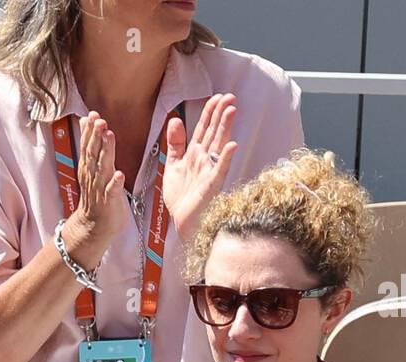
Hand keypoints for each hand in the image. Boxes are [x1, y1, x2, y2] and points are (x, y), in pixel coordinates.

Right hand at [63, 111, 125, 267]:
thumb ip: (89, 144)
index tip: (92, 115)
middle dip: (96, 136)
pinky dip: (115, 183)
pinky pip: (112, 191)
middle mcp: (93, 175)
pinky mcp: (109, 201)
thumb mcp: (90, 167)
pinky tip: (119, 174)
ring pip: (102, 168)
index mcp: (89, 167)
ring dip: (106, 152)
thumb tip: (86, 120)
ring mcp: (100, 188)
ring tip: (109, 136)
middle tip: (99, 120)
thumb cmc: (96, 195)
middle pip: (93, 153)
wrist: (93, 226)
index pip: (87, 146)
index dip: (89, 131)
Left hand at [162, 93, 236, 244]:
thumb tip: (175, 119)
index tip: (216, 96)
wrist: (182, 222)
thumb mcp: (173, 165)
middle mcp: (205, 160)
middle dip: (220, 114)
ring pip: (219, 146)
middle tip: (229, 96)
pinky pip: (219, 171)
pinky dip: (225, 158)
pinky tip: (232, 146)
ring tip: (232, 110)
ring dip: (226, 128)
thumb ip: (175, 143)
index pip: (204, 128)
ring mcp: (210, 172)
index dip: (209, 112)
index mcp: (195, 154)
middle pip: (214, 132)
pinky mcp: (211, 187)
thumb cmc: (181, 197)